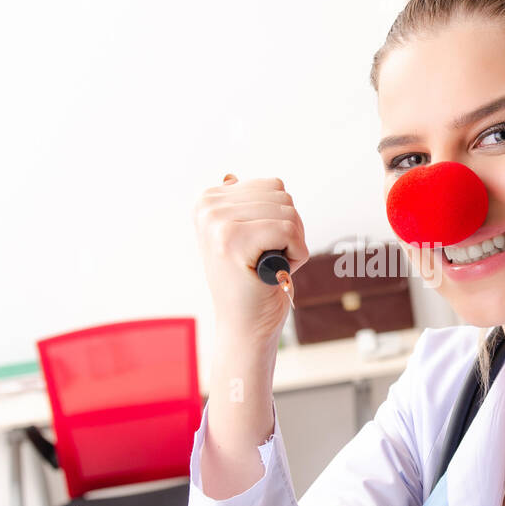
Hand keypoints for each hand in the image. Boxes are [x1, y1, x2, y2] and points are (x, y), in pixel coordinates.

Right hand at [194, 174, 309, 344]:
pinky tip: (275, 272)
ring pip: (288, 213)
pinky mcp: (232, 241)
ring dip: (292, 245)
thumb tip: (230, 178)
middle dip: (289, 232)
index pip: (273, 186)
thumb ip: (240, 205)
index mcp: (208, 200)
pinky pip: (289, 231)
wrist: (244, 327)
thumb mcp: (243, 235)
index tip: (260, 247)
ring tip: (268, 266)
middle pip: (283, 198)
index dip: (281, 219)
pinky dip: (296, 255)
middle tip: (267, 261)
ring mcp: (216, 223)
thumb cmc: (251, 282)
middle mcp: (207, 206)